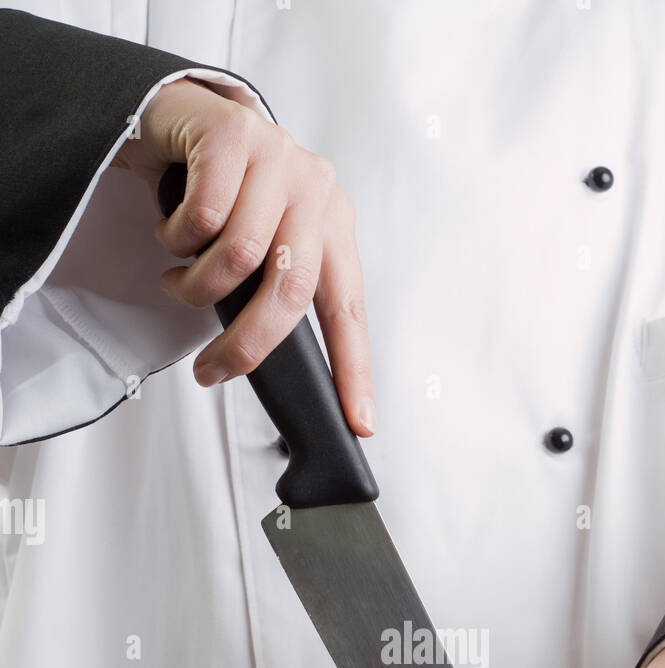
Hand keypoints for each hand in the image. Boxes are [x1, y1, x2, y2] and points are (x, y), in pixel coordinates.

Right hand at [113, 78, 374, 431]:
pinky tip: (172, 231)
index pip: (348, 308)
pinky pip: (203, 216)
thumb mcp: (260, 245)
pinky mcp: (234, 134)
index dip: (353, 368)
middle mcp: (314, 190)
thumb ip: (274, 290)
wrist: (176, 119)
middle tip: (212, 370)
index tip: (360, 420)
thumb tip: (272, 364)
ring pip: (240, 256)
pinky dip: (176, 238)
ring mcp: (278, 157)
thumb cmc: (219, 194)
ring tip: (178, 281)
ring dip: (197, 285)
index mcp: (332, 225)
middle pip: (291, 290)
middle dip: (249, 344)